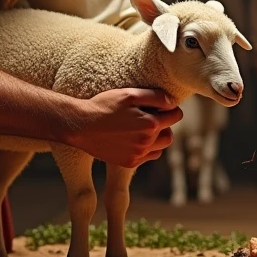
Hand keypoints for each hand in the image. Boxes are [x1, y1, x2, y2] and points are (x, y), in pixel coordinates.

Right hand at [66, 88, 181, 166]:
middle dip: (165, 124)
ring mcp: (138, 154)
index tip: (160, 105)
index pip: (175, 115)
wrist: (80, 125)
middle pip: (170, 134)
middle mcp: (147, 142)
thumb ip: (156, 97)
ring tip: (143, 127)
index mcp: (151, 124)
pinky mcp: (129, 162)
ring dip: (158, 137)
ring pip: (161, 146)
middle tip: (152, 116)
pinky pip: (149, 156)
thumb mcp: (130, 94)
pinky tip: (136, 138)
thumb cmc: (104, 106)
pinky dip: (148, 148)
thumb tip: (173, 102)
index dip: (170, 108)